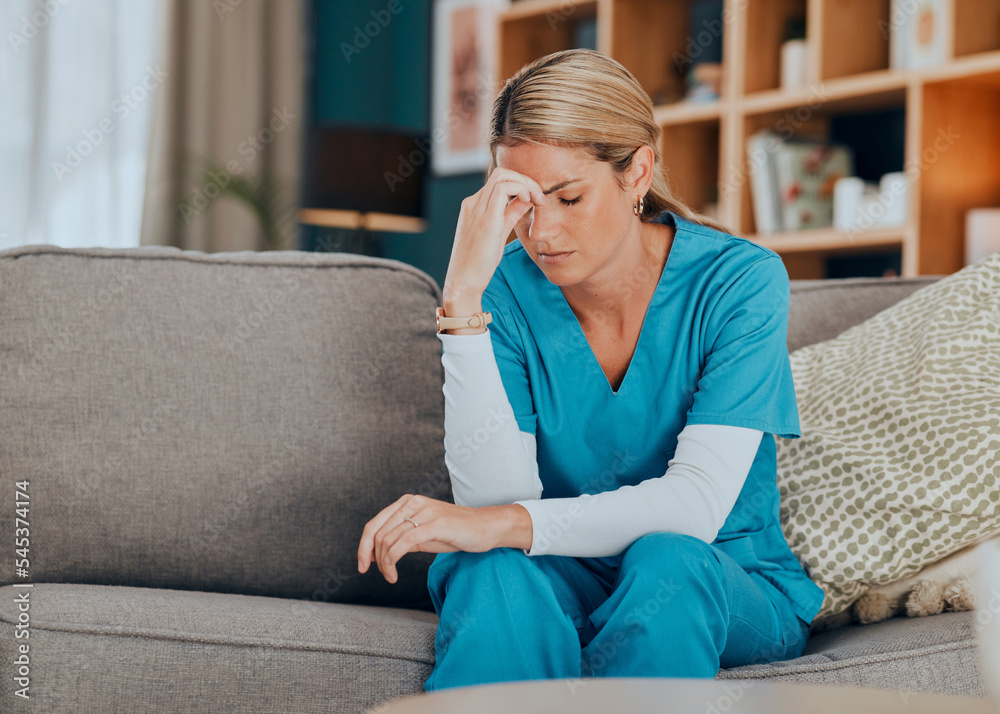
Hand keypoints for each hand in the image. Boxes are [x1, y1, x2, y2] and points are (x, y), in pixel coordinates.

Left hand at [357, 494, 510, 583]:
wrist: (486, 528)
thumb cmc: (455, 532)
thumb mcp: (422, 535)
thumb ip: (400, 540)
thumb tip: (375, 554)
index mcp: (407, 502)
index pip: (374, 524)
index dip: (363, 546)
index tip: (362, 566)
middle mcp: (413, 502)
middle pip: (378, 532)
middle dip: (372, 557)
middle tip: (382, 576)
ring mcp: (425, 511)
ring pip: (389, 539)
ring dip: (384, 564)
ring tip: (391, 577)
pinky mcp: (435, 524)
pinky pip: (404, 542)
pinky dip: (392, 560)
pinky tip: (394, 573)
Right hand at [443, 168, 548, 298]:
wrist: (463, 282)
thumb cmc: (479, 263)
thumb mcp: (498, 233)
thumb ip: (511, 214)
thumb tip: (527, 201)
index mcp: (474, 206)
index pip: (500, 182)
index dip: (522, 185)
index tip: (537, 200)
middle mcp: (473, 203)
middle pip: (502, 173)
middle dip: (526, 180)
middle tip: (540, 198)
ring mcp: (477, 208)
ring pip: (503, 175)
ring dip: (526, 183)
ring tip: (538, 200)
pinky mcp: (485, 218)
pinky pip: (504, 188)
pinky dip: (521, 189)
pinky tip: (529, 202)